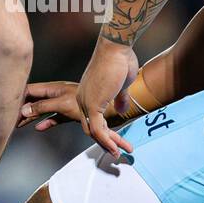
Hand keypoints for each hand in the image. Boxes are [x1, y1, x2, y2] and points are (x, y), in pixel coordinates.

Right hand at [17, 80, 81, 131]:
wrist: (102, 111)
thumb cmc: (87, 103)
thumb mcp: (61, 104)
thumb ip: (42, 106)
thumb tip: (25, 110)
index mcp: (52, 88)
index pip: (29, 90)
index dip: (19, 97)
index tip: (11, 107)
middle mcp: (55, 95)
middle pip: (33, 101)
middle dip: (22, 109)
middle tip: (13, 118)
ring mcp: (61, 104)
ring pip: (41, 110)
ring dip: (30, 117)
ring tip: (20, 123)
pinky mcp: (67, 113)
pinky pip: (52, 118)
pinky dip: (45, 123)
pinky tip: (40, 127)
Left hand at [75, 41, 138, 157]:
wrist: (115, 48)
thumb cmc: (119, 60)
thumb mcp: (120, 84)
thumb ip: (119, 98)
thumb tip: (121, 109)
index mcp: (85, 95)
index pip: (87, 118)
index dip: (98, 132)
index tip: (109, 142)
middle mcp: (81, 100)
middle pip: (89, 128)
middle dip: (104, 142)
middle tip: (116, 153)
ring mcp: (85, 102)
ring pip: (93, 131)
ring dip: (108, 144)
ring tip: (119, 154)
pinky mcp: (93, 104)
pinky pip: (98, 128)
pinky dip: (106, 140)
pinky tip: (115, 148)